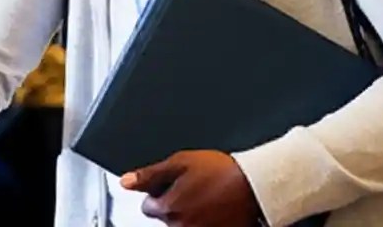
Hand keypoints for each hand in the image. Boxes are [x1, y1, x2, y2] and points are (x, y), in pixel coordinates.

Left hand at [120, 150, 260, 226]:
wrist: (256, 184)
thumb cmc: (222, 171)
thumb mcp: (180, 162)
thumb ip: (150, 174)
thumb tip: (126, 182)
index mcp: (169, 208)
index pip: (148, 206)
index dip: (160, 193)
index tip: (173, 186)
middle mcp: (181, 226)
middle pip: (166, 218)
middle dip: (174, 205)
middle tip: (194, 189)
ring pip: (182, 225)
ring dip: (190, 215)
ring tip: (207, 199)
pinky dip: (206, 222)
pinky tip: (215, 210)